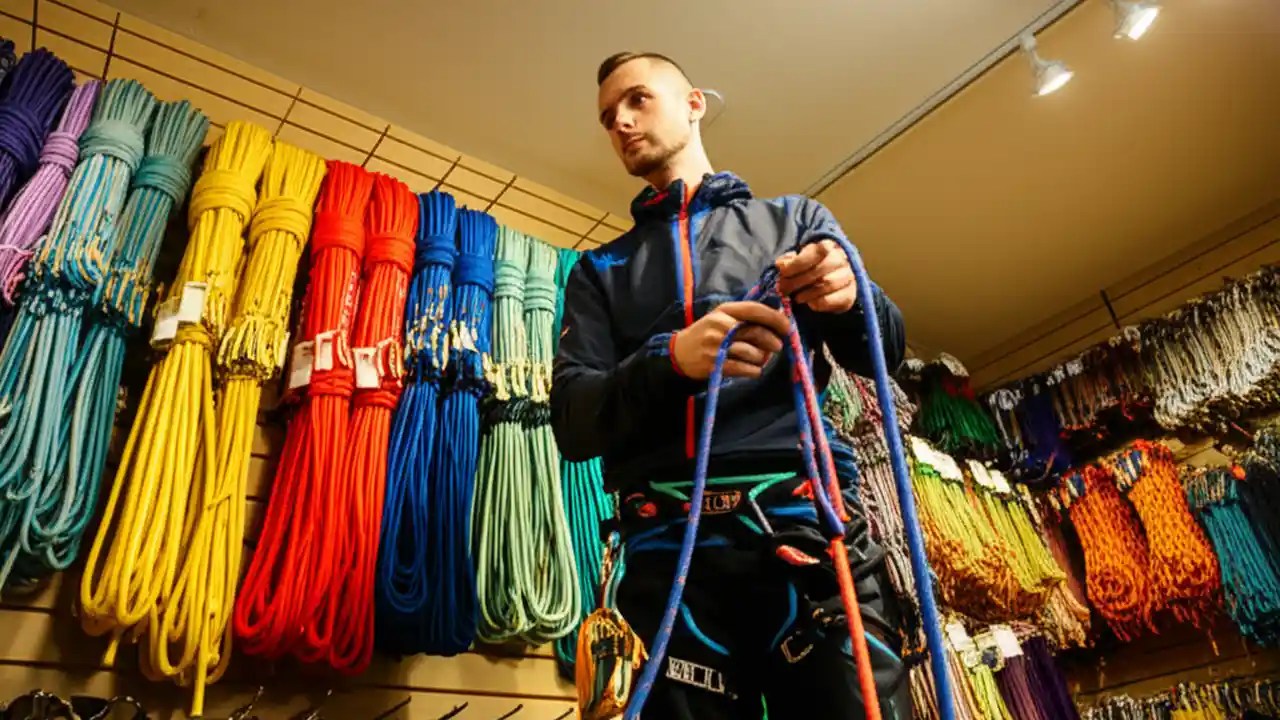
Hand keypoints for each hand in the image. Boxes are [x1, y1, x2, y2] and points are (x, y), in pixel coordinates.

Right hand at [672, 301, 788, 379]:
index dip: (775, 318)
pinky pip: (746, 369)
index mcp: (724, 311)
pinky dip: (754, 371)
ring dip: (762, 359)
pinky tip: (753, 369)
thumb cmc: (706, 334)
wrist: (678, 354)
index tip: (788, 326)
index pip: (754, 310)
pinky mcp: (716, 365)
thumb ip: (746, 317)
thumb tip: (778, 315)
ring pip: (753, 353)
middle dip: (772, 341)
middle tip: (777, 346)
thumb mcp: (722, 318)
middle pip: (756, 333)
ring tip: (759, 359)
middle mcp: (720, 326)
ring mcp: (717, 346)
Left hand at [775, 239, 856, 313]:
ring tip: (796, 298)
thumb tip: (782, 264)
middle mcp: (842, 259)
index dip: (797, 263)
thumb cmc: (811, 268)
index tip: (783, 272)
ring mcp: (848, 276)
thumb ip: (789, 261)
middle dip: (797, 282)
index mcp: (828, 246)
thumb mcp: (798, 259)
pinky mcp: (850, 294)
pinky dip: (819, 303)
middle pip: (820, 270)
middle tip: (784, 289)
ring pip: (827, 284)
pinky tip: (810, 303)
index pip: (816, 252)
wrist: (831, 280)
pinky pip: (834, 300)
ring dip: (807, 294)